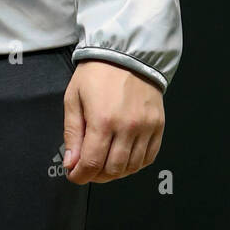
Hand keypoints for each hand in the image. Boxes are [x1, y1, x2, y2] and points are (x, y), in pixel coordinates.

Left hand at [62, 59, 164, 183]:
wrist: (126, 53)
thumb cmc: (97, 73)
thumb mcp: (73, 98)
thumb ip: (72, 133)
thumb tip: (71, 163)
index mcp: (102, 120)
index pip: (92, 164)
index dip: (80, 176)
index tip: (74, 175)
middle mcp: (127, 127)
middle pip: (113, 170)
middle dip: (96, 176)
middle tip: (88, 169)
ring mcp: (146, 128)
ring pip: (131, 167)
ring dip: (115, 172)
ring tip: (104, 162)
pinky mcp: (158, 126)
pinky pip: (148, 158)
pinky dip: (135, 164)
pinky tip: (123, 157)